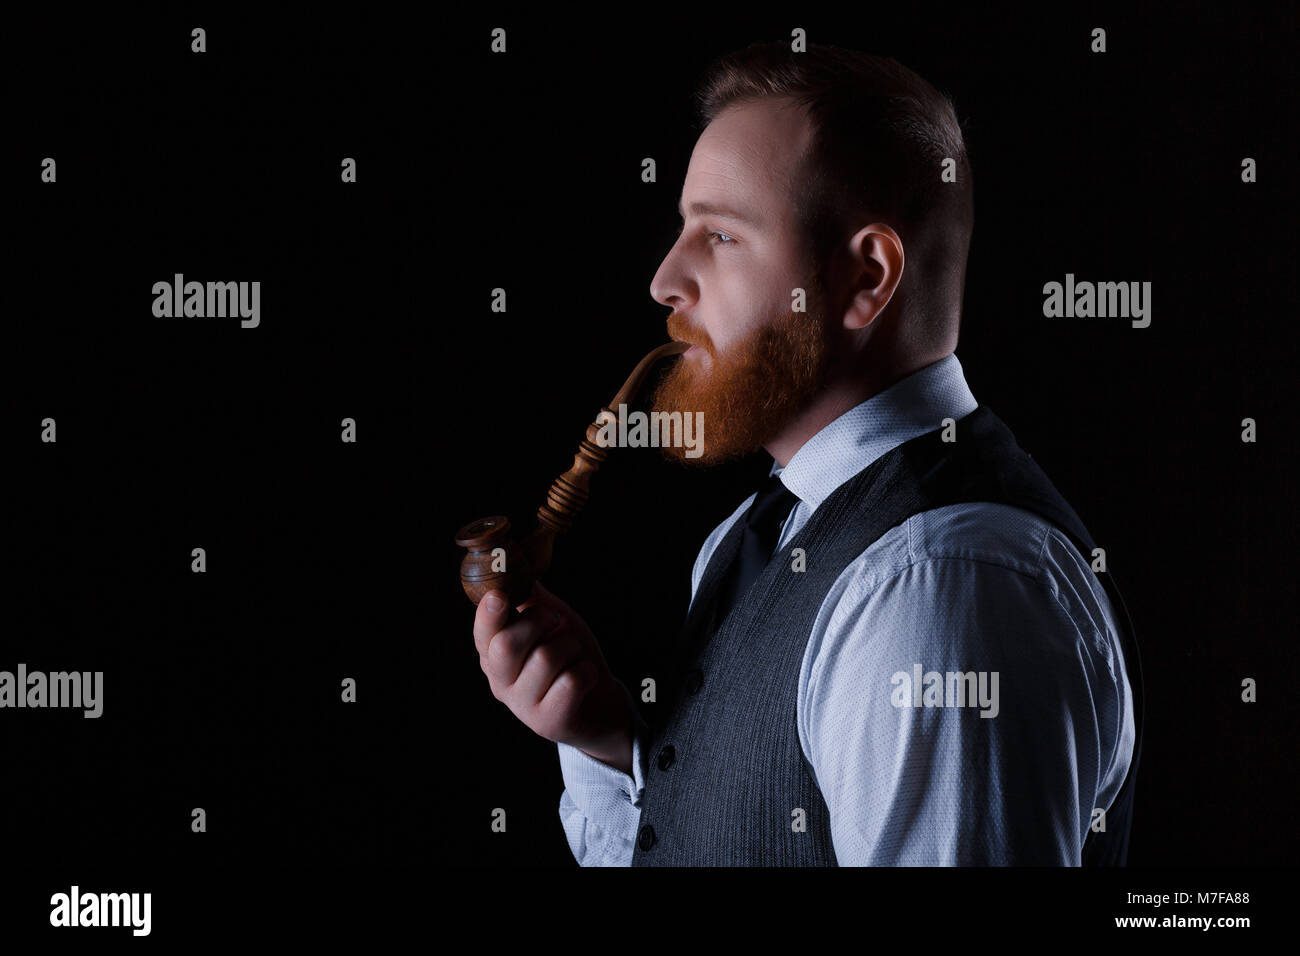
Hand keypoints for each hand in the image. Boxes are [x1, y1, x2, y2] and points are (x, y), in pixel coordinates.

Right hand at [472, 579, 632, 773]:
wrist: (601, 705)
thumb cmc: (571, 658)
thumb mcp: (551, 624)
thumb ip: (532, 600)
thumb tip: (518, 566)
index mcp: (494, 655)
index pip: (483, 633)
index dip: (488, 614)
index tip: (500, 595)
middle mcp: (500, 683)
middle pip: (506, 644)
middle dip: (539, 621)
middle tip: (556, 622)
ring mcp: (523, 707)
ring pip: (546, 658)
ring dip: (571, 647)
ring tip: (574, 656)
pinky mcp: (549, 723)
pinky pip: (571, 682)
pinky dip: (586, 672)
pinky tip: (585, 678)